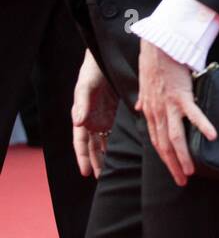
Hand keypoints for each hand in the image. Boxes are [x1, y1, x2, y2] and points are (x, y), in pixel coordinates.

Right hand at [71, 49, 117, 178]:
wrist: (107, 59)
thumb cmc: (92, 72)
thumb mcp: (85, 86)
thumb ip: (81, 104)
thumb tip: (77, 123)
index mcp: (81, 116)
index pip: (80, 142)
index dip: (82, 157)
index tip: (85, 172)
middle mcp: (91, 120)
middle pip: (92, 147)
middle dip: (95, 162)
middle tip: (100, 178)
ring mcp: (103, 118)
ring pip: (104, 143)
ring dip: (105, 157)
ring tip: (109, 172)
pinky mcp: (114, 115)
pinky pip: (115, 133)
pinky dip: (117, 144)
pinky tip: (122, 155)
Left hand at [134, 41, 216, 186]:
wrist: (157, 45)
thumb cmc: (153, 63)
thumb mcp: (143, 85)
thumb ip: (143, 100)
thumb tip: (140, 109)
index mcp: (150, 111)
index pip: (156, 141)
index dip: (164, 159)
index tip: (173, 171)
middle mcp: (157, 112)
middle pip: (164, 145)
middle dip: (172, 165)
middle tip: (182, 181)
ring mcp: (168, 105)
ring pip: (174, 137)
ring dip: (182, 156)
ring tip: (191, 171)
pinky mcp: (180, 95)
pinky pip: (192, 114)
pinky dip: (202, 126)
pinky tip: (212, 137)